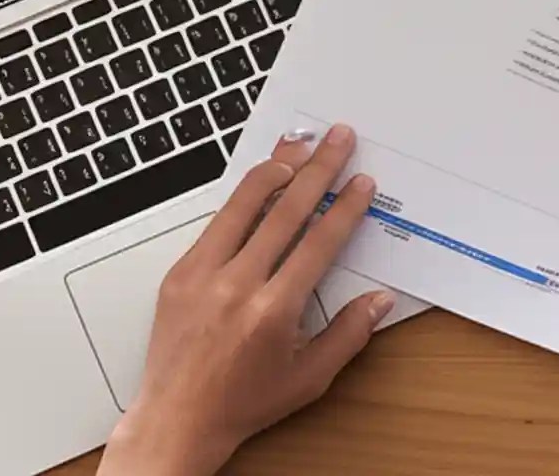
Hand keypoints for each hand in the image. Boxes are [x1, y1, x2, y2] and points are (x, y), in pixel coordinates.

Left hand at [97, 124, 394, 475]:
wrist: (178, 418)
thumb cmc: (244, 402)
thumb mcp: (310, 378)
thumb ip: (349, 334)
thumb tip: (380, 300)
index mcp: (274, 311)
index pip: (319, 243)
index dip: (345, 208)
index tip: (361, 183)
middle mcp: (237, 286)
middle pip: (286, 211)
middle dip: (319, 169)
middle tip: (338, 139)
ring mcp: (203, 274)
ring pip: (244, 205)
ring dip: (276, 168)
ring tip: (299, 144)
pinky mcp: (180, 272)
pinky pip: (217, 222)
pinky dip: (241, 197)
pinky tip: (260, 180)